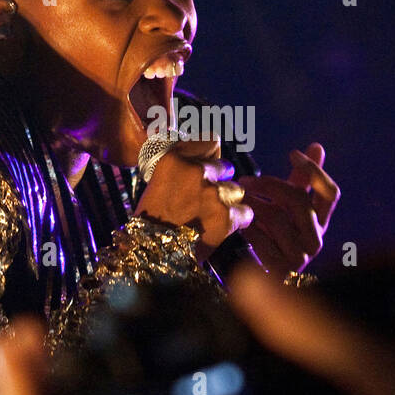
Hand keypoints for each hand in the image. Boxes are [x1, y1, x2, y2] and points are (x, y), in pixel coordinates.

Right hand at [133, 137, 252, 260]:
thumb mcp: (158, 183)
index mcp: (174, 159)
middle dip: (220, 181)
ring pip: (237, 190)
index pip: (211, 140)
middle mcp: (195, 171)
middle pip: (226, 167)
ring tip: (214, 215)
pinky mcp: (225, 216)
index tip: (208, 166)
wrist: (151, 253)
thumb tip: (203, 164)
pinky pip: (245, 212)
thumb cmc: (150, 221)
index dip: (212, 155)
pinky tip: (225, 227)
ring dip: (229, 201)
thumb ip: (181, 169)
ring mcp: (212, 193)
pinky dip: (238, 220)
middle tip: (209, 197)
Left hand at [237, 142, 338, 275]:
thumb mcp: (286, 204)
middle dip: (269, 186)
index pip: (330, 193)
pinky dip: (247, 229)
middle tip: (245, 181)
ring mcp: (301, 256)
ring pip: (278, 219)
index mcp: (321, 221)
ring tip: (239, 201)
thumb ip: (301, 179)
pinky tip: (239, 226)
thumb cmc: (273, 232)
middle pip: (299, 201)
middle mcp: (316, 239)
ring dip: (253, 206)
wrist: (257, 270)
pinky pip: (262, 240)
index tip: (292, 153)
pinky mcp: (281, 270)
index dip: (314, 171)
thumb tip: (317, 146)